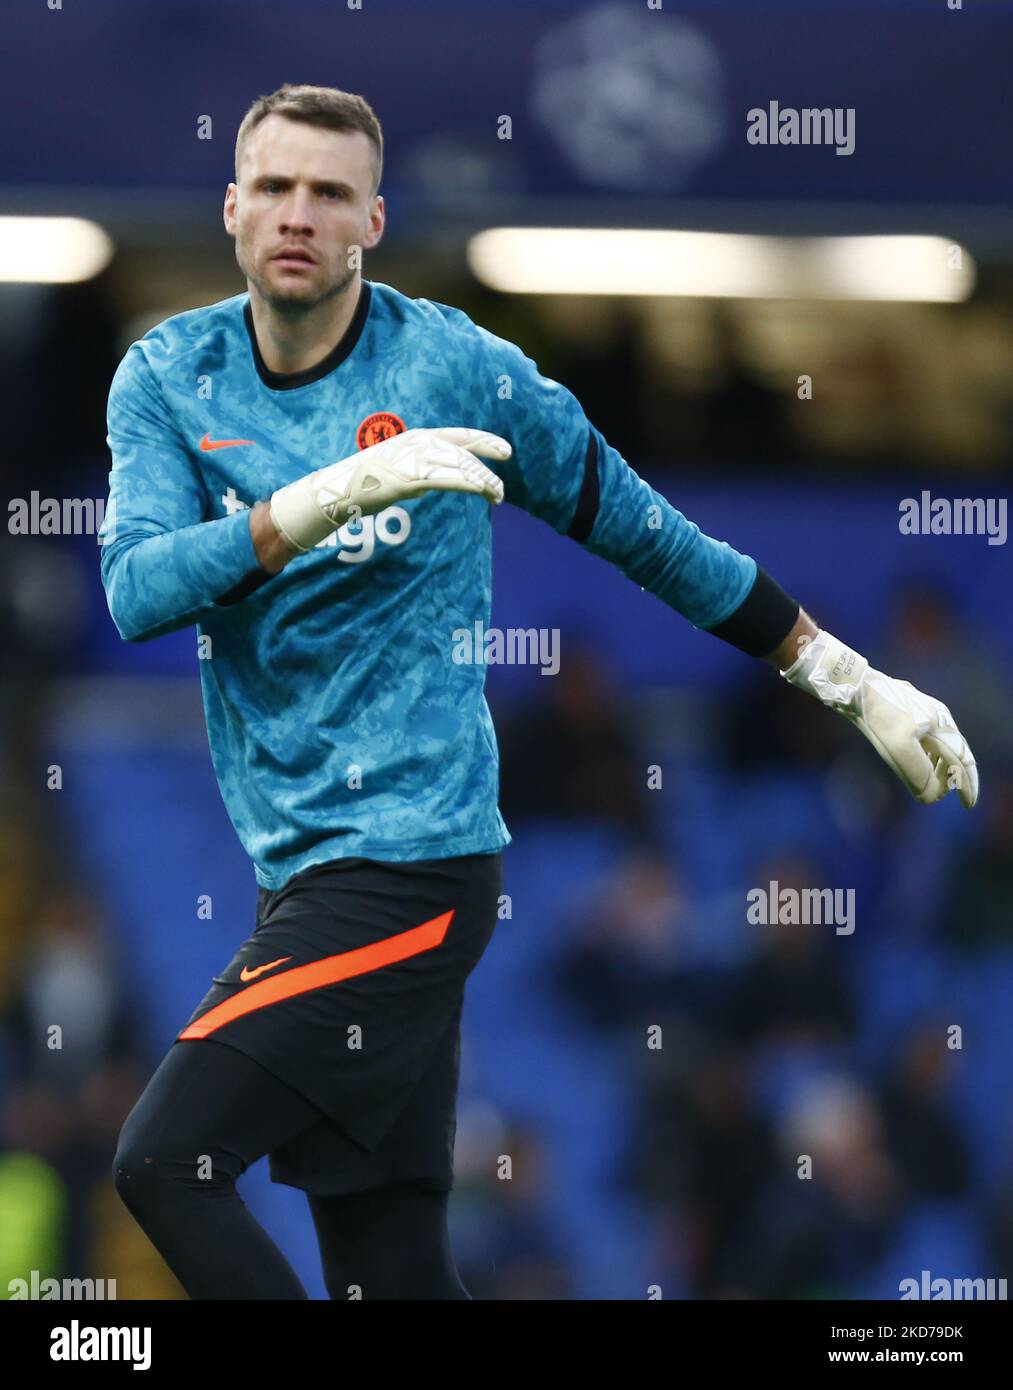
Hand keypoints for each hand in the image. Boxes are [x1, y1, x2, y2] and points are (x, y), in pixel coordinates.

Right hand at [269, 426, 510, 553]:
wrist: (335, 493)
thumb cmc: (362, 485)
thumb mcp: (394, 473)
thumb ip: (415, 474)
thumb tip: (429, 485)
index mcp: (414, 439)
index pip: (456, 436)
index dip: (482, 440)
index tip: (504, 450)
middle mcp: (416, 443)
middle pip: (461, 450)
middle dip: (487, 461)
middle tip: (503, 480)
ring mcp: (412, 459)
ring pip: (459, 465)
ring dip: (482, 480)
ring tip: (498, 496)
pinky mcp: (410, 477)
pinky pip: (448, 478)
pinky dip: (470, 484)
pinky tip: (484, 492)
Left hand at [781, 629, 978, 807]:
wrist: (854, 685)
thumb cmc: (877, 715)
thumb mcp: (898, 747)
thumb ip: (918, 772)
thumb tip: (931, 795)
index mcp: (940, 725)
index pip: (960, 761)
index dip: (966, 785)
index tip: (968, 805)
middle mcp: (938, 716)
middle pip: (956, 752)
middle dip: (959, 776)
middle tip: (961, 797)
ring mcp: (923, 709)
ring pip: (942, 743)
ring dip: (944, 765)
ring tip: (939, 782)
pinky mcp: (907, 707)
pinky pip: (927, 735)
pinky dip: (930, 753)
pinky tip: (921, 760)